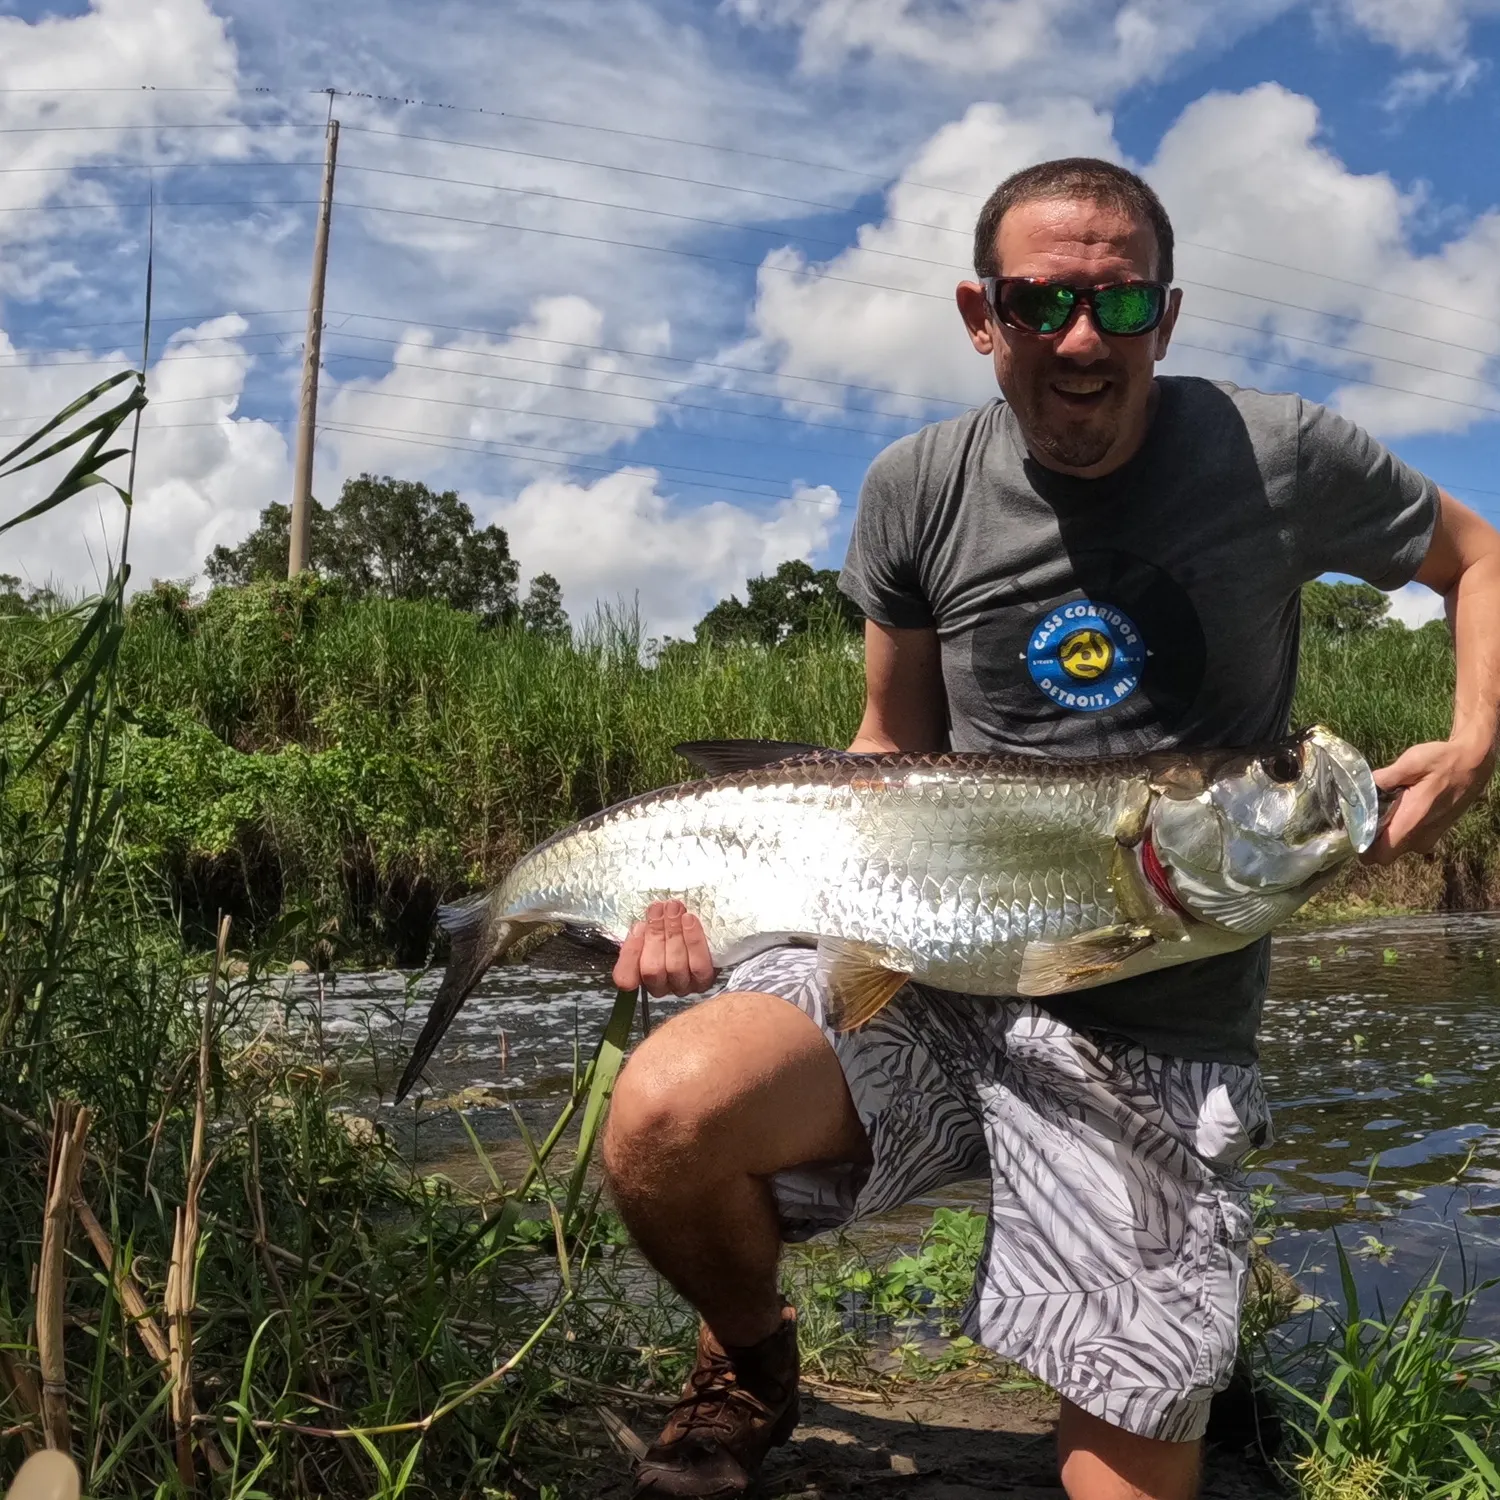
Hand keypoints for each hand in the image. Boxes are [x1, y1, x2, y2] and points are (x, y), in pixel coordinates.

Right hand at [612, 899, 716, 996]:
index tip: (638, 926)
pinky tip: (689, 919)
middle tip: (659, 908)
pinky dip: (693, 941)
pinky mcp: (704, 981)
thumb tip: (642, 924)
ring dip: (673, 933)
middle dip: (655, 934)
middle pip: (652, 968)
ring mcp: (683, 986)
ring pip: (675, 965)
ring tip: (675, 909)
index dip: (630, 953)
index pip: (625, 977)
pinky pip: (698, 964)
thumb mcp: (650, 926)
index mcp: (639, 976)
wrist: (705, 934)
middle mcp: (659, 986)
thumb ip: (642, 928)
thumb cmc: (671, 928)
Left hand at [1362, 738, 1496, 864]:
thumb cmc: (1442, 761)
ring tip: (1385, 810)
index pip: (1381, 854)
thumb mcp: (1412, 762)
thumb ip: (1386, 777)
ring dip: (1387, 836)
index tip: (1355, 829)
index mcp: (1412, 821)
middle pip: (1386, 855)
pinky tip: (1400, 810)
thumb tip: (1363, 787)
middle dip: (1373, 842)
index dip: (1364, 847)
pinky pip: (1411, 841)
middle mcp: (1421, 835)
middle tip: (1367, 818)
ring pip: (1398, 849)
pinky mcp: (1436, 833)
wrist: (1473, 763)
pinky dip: (1401, 832)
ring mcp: (1430, 837)